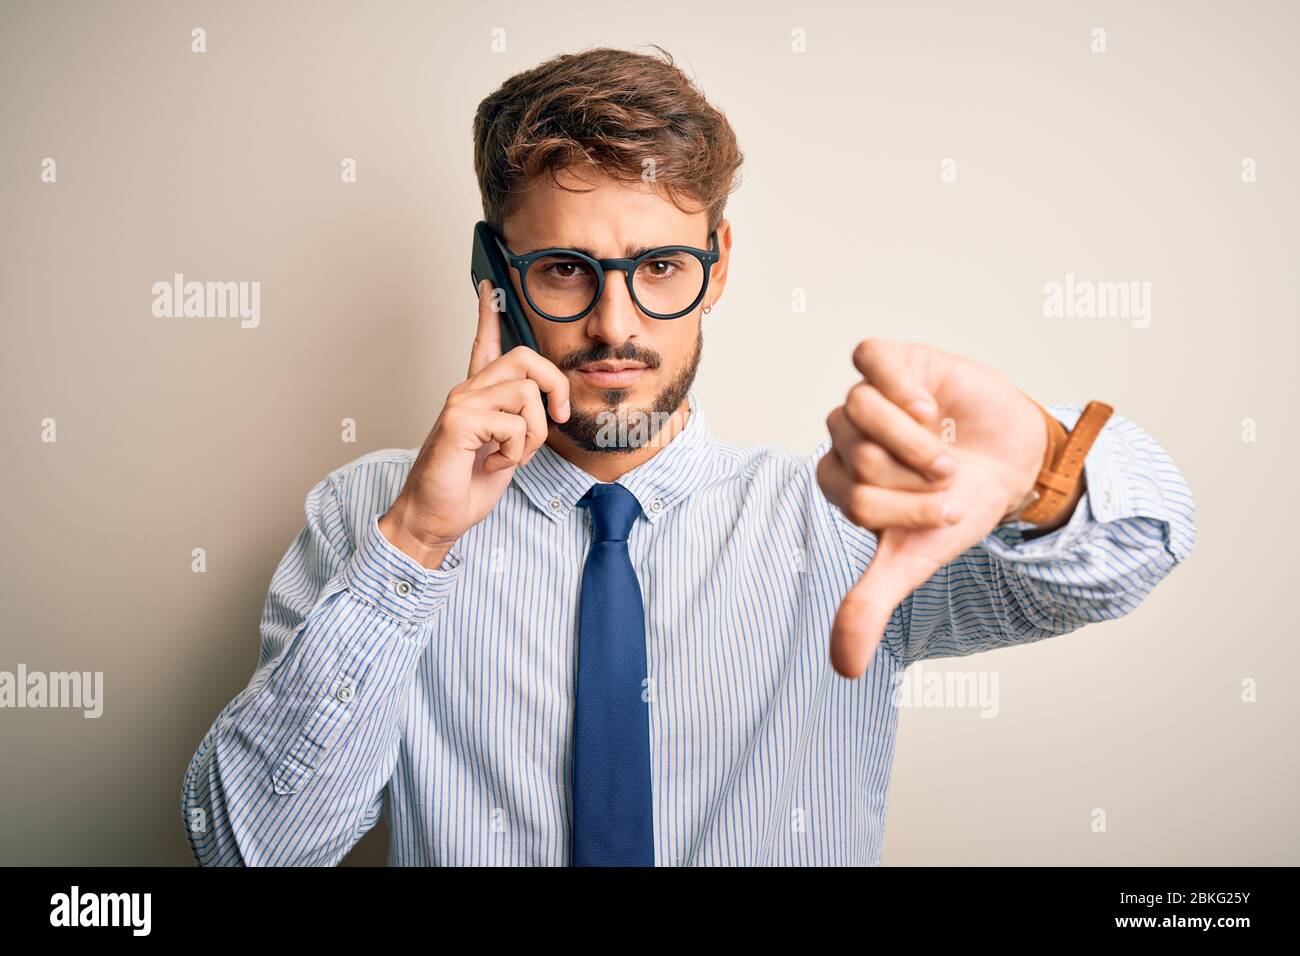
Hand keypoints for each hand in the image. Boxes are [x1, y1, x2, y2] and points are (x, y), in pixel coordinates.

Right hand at [378, 279, 570, 567]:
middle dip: (557, 385)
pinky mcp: (460, 421)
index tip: (489, 285)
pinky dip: (516, 452)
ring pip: (528, 393)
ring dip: (536, 433)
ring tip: (514, 455)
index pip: (483, 344)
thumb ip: (520, 423)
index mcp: (477, 396)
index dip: (488, 314)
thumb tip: (549, 407)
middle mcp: (467, 391)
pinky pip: (516, 424)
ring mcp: (461, 403)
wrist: (435, 517)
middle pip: (526, 358)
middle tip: (559, 416)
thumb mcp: (505, 449)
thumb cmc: (465, 486)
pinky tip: (494, 463)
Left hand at [816, 338, 1049, 677]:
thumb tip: (842, 668)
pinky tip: (931, 407)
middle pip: (856, 456)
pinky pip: (869, 359)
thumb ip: (871, 604)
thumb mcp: (916, 559)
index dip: (907, 509)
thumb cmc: (961, 506)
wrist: (1015, 461)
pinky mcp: (892, 361)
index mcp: (839, 483)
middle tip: (946, 476)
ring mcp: (866, 397)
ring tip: (944, 447)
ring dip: (915, 440)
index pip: (852, 498)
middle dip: (915, 477)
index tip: (944, 510)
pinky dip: (903, 389)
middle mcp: (844, 439)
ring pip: (859, 411)